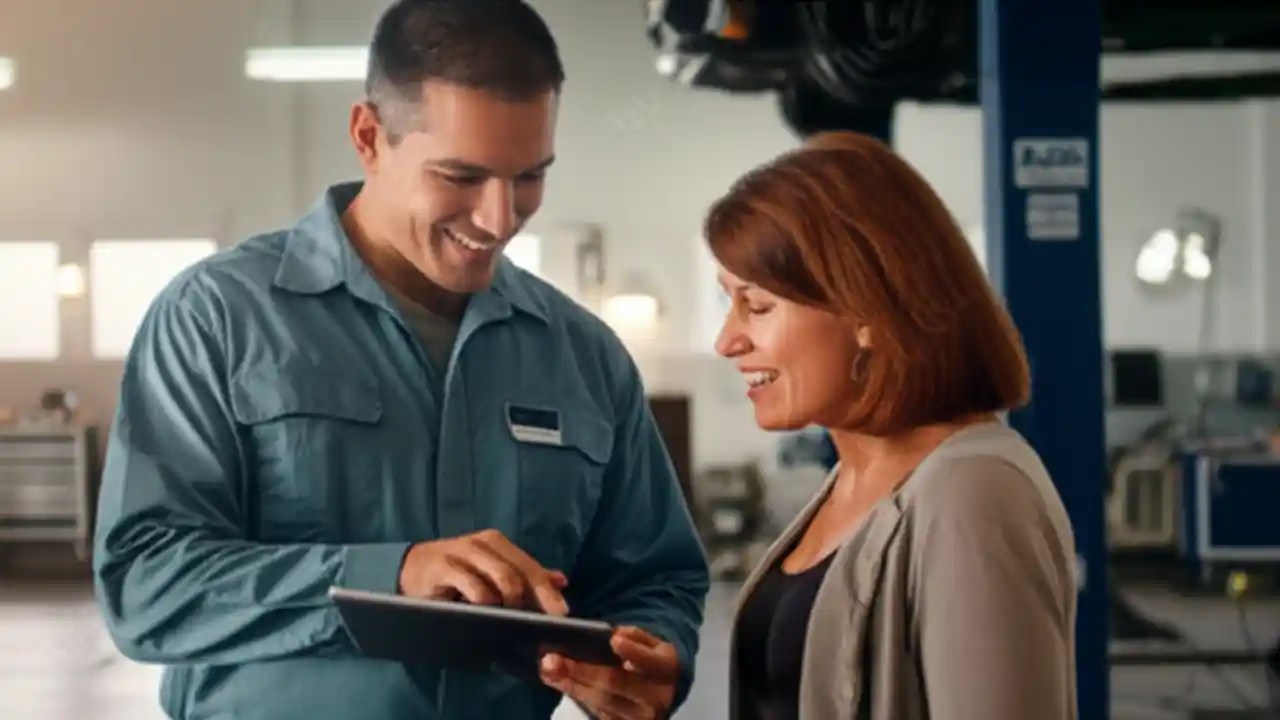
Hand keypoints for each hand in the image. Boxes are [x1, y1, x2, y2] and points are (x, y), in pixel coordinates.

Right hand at [397, 529, 568, 614]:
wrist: (409, 569)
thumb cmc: (455, 573)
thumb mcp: (489, 572)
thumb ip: (523, 576)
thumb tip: (561, 581)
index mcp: (498, 544)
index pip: (530, 567)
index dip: (548, 591)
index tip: (562, 613)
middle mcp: (484, 544)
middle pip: (519, 571)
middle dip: (536, 598)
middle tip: (543, 622)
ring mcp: (463, 553)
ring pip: (501, 577)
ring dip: (513, 601)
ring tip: (519, 622)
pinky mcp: (443, 567)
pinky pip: (472, 585)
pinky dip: (485, 601)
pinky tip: (489, 615)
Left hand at [539, 626, 678, 719]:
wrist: (661, 690)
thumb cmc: (650, 658)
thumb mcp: (651, 642)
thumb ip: (636, 636)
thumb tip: (616, 635)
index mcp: (668, 668)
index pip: (651, 661)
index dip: (634, 652)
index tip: (614, 640)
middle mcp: (658, 698)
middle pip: (616, 683)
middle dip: (582, 670)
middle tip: (553, 658)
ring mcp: (640, 718)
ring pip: (601, 701)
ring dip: (570, 684)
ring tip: (548, 669)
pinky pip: (596, 713)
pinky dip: (575, 695)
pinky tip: (559, 682)